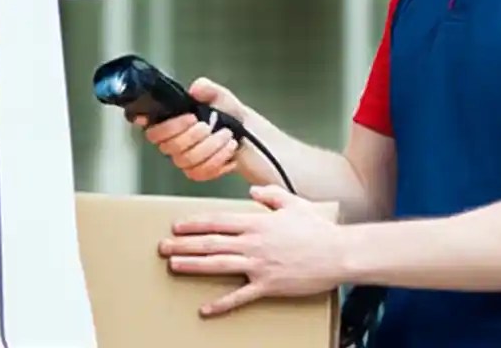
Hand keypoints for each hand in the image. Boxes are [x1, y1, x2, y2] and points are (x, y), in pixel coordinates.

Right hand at [135, 77, 242, 181]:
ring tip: (226, 134)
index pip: (154, 131)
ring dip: (211, 145)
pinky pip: (202, 171)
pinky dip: (219, 158)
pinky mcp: (197, 172)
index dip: (167, 127)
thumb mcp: (220, 96)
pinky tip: (229, 147)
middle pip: (170, 146)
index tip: (190, 117)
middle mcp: (173, 143)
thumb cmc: (227, 113)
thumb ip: (207, 89)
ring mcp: (184, 160)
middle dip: (193, 135)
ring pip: (187, 159)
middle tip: (209, 125)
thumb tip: (195, 89)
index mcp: (171, 122)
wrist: (246, 132)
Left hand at [159, 185, 346, 316]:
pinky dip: (221, 304)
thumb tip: (253, 192)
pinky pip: (240, 296)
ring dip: (192, 265)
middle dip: (184, 244)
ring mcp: (258, 265)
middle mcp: (253, 243)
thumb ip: (271, 195)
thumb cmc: (318, 229)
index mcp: (258, 223)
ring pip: (218, 264)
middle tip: (163, 247)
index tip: (177, 225)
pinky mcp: (267, 285)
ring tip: (173, 266)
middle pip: (211, 243)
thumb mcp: (294, 204)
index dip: (195, 223)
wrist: (337, 253)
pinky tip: (205, 308)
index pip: (218, 221)